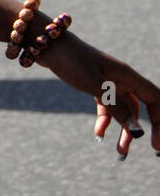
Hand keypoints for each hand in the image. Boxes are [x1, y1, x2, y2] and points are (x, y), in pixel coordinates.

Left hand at [38, 32, 159, 157]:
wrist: (46, 44)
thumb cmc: (71, 59)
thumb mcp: (93, 84)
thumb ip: (115, 106)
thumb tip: (137, 131)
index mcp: (127, 75)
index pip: (155, 100)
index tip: (156, 144)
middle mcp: (122, 79)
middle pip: (142, 108)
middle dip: (143, 129)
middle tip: (146, 150)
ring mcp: (109, 82)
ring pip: (124, 110)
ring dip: (123, 129)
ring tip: (120, 151)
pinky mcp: (95, 85)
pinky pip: (106, 107)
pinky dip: (105, 121)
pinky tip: (98, 134)